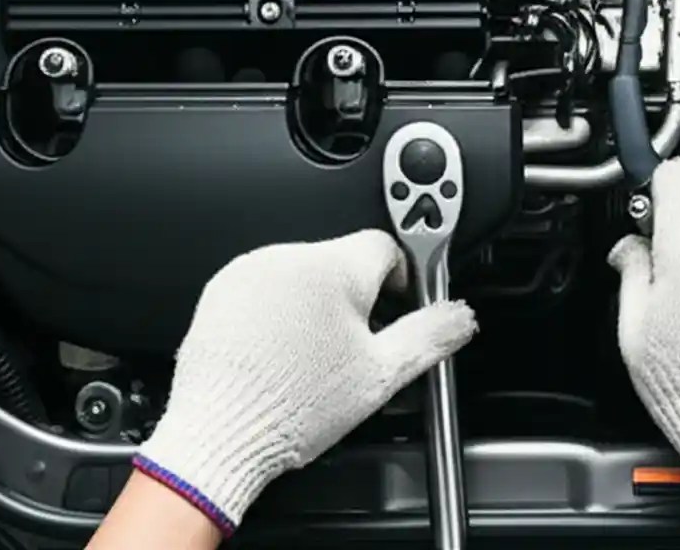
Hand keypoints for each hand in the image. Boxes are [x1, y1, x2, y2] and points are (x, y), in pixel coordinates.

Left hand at [134, 230, 475, 535]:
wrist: (219, 434)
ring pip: (304, 276)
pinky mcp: (222, 291)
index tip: (397, 308)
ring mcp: (250, 272)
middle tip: (352, 350)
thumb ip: (430, 335)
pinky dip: (278, 313)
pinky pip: (266, 288)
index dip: (402, 279)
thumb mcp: (381, 375)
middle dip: (357, 299)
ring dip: (316, 305)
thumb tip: (460, 316)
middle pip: (344, 262)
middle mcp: (288, 258)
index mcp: (333, 268)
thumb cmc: (292, 408)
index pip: (386, 246)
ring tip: (310, 359)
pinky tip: (280, 355)